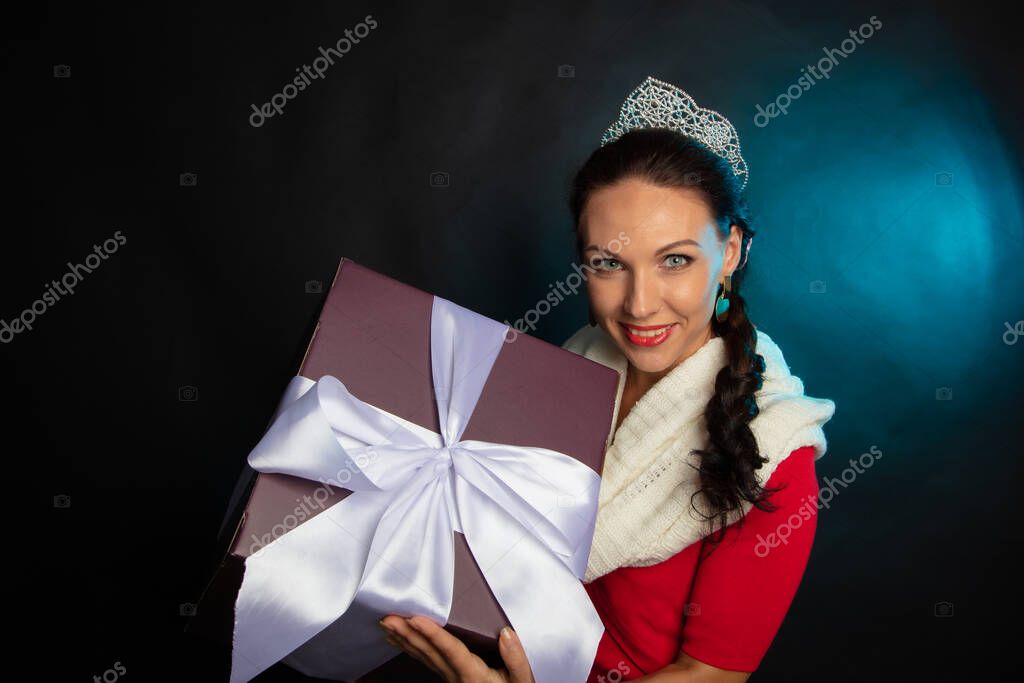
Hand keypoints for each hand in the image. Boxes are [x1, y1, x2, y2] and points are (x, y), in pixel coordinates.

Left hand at [378, 615, 534, 682]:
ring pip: (423, 657)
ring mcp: (449, 678)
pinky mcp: (448, 676)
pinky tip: (397, 640)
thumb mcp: (521, 681)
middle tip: (388, 618)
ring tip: (386, 625)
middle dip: (408, 634)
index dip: (433, 635)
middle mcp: (456, 677)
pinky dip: (410, 648)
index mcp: (473, 675)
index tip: (415, 620)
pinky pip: (425, 661)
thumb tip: (505, 633)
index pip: (451, 651)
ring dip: (404, 640)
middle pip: (429, 653)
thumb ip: (515, 659)